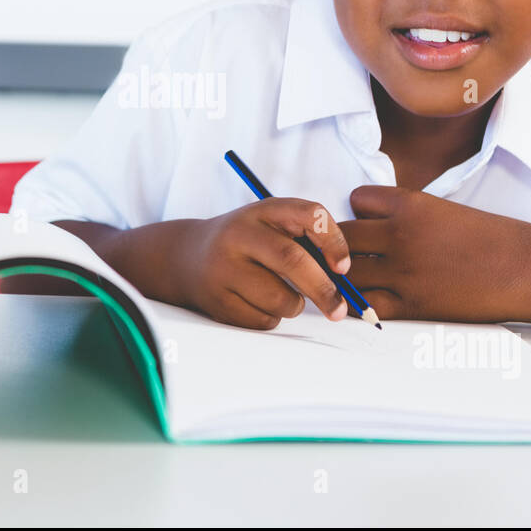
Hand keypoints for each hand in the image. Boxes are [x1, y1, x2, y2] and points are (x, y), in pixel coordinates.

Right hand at [177, 198, 352, 328]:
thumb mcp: (270, 226)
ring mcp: (224, 267)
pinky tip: (254, 302)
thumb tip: (344, 281)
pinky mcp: (217, 299)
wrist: (186, 256)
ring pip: (280, 299)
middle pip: (293, 260)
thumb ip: (306, 241)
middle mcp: (240, 233)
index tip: (343, 268)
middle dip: (323, 289)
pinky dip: (271, 318)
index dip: (333, 242)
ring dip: (293, 306)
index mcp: (262, 210)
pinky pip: (263, 319)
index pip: (309, 215)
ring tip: (281, 295)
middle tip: (338, 309)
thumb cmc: (247, 243)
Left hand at [339, 185, 530, 323]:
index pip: (357, 200)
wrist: (524, 268)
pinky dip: (355, 303)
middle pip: (342, 235)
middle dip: (341, 243)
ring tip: (351, 277)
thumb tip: (371, 221)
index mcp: (411, 205)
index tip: (368, 223)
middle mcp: (401, 235)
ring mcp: (404, 272)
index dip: (360, 212)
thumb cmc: (490, 237)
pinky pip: (362, 305)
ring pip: (345, 271)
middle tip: (347, 253)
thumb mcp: (442, 209)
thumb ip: (405, 213)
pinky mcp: (411, 305)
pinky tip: (359, 301)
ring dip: (344, 274)